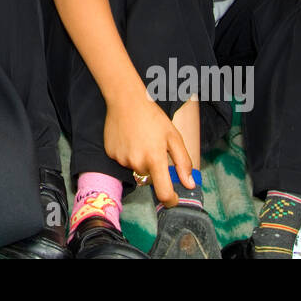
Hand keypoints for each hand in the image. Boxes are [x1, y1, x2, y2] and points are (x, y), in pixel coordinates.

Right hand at [103, 92, 194, 209]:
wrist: (125, 100)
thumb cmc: (153, 117)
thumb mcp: (174, 137)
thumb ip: (183, 163)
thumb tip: (189, 184)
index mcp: (155, 160)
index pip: (163, 193)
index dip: (171, 200)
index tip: (174, 199)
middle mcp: (136, 163)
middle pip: (149, 177)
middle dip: (154, 168)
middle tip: (154, 146)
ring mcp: (121, 159)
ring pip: (136, 168)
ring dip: (140, 160)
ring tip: (140, 138)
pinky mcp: (111, 154)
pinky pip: (123, 161)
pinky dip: (128, 154)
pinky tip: (129, 138)